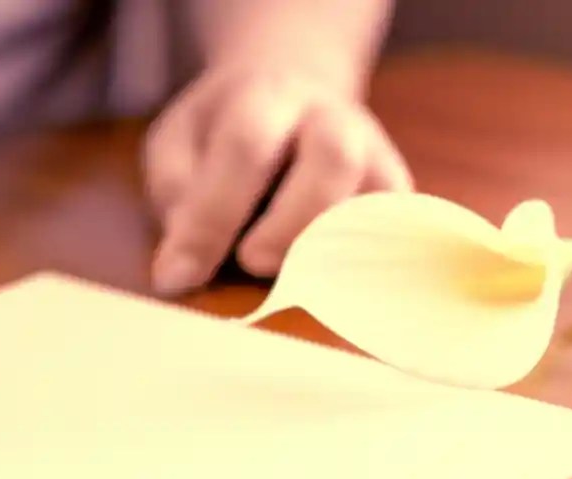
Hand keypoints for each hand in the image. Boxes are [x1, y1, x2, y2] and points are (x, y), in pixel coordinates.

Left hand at [144, 64, 412, 293]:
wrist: (293, 96)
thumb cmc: (221, 134)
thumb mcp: (177, 146)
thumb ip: (176, 195)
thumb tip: (179, 269)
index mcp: (265, 97)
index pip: (246, 148)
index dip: (212, 217)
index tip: (178, 275)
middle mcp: (331, 117)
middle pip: (334, 158)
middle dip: (289, 224)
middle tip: (252, 264)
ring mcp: (374, 153)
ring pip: (375, 201)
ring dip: (327, 254)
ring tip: (287, 282)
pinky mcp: (395, 194)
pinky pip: (393, 234)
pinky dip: (360, 268)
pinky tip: (321, 288)